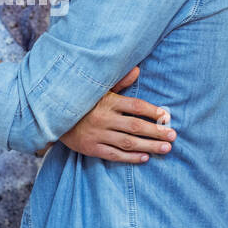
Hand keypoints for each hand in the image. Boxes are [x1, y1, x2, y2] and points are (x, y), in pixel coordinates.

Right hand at [57, 66, 175, 163]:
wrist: (54, 117)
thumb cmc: (83, 101)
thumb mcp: (99, 89)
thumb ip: (119, 82)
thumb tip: (137, 70)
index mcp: (107, 101)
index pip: (135, 106)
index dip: (152, 111)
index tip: (166, 116)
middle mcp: (104, 118)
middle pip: (135, 126)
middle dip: (157, 131)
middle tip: (173, 135)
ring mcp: (98, 134)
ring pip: (128, 142)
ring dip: (149, 146)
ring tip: (166, 148)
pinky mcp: (91, 148)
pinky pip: (114, 155)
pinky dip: (130, 157)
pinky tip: (145, 157)